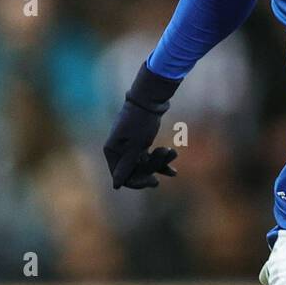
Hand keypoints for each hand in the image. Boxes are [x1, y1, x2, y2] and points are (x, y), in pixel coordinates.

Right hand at [104, 63, 179, 189]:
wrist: (151, 99)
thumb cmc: (141, 122)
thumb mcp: (136, 146)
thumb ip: (127, 166)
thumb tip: (116, 185)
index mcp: (112, 151)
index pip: (121, 176)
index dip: (137, 181)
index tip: (153, 180)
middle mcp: (118, 150)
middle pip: (134, 172)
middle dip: (151, 170)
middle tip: (167, 169)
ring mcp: (129, 147)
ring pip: (144, 165)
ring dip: (160, 162)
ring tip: (173, 153)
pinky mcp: (140, 143)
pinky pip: (149, 159)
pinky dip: (161, 163)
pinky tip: (173, 171)